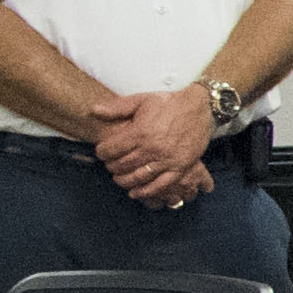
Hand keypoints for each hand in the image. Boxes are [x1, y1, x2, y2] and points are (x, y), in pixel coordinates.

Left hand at [89, 86, 215, 207]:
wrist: (199, 107)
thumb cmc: (168, 103)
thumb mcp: (141, 100)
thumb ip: (117, 107)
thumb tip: (94, 110)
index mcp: (140, 132)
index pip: (112, 149)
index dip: (103, 152)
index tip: (101, 153)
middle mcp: (152, 148)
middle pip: (123, 165)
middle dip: (112, 167)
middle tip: (109, 166)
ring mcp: (167, 160)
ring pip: (139, 177)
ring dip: (125, 181)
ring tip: (119, 179)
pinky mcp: (180, 167)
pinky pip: (160, 185)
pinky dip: (146, 191)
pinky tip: (136, 192)